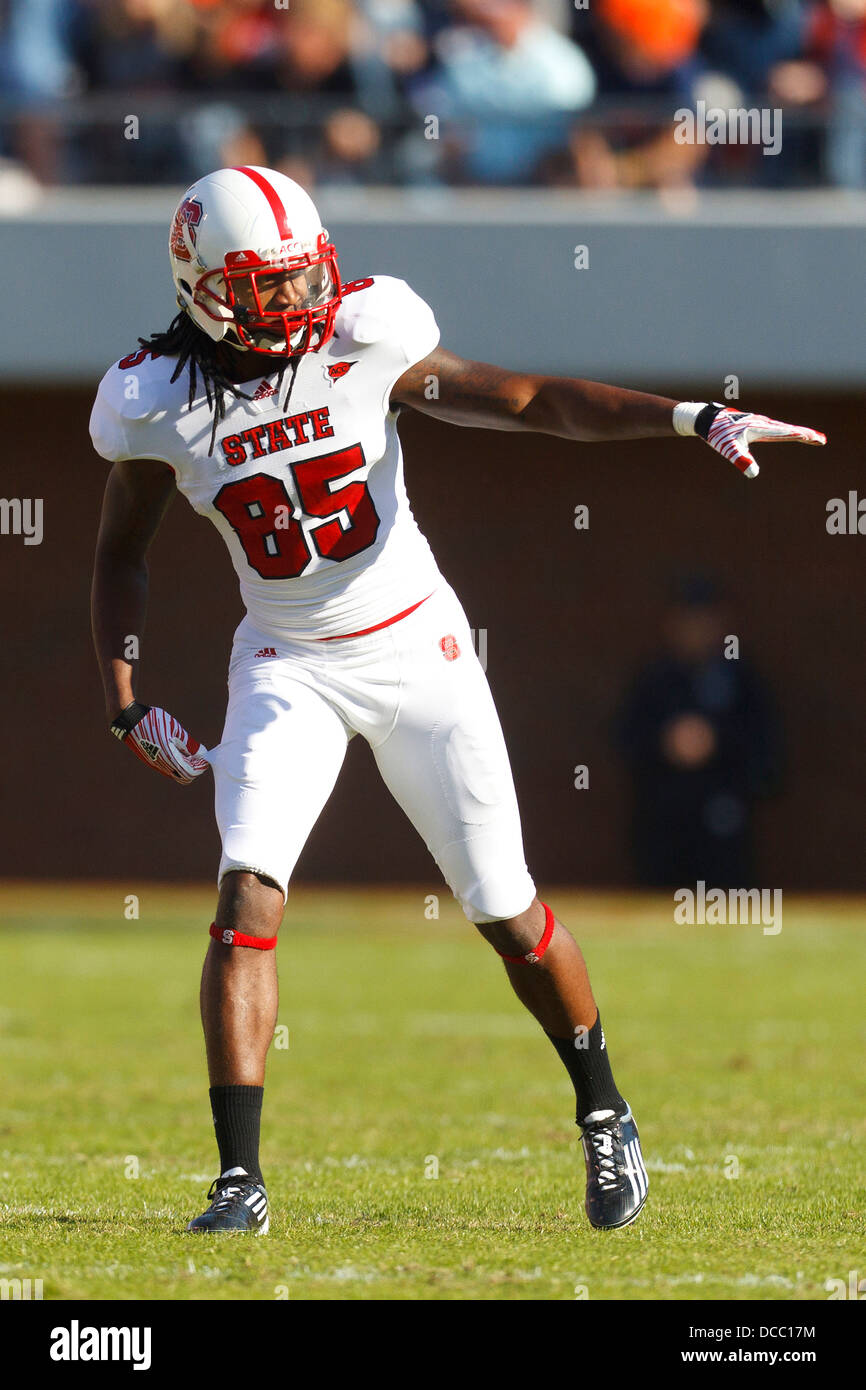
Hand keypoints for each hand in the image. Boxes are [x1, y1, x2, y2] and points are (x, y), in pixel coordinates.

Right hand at [110, 701, 209, 784]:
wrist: (129, 720)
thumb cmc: (152, 721)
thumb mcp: (174, 728)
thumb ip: (189, 742)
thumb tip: (201, 753)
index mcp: (169, 758)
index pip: (190, 773)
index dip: (200, 767)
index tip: (205, 757)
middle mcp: (161, 765)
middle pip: (184, 778)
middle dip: (194, 768)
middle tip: (198, 756)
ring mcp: (154, 764)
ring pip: (175, 774)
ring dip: (185, 766)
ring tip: (189, 751)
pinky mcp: (150, 760)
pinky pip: (167, 769)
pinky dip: (176, 764)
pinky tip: (178, 750)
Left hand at [696, 404, 825, 478]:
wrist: (707, 420)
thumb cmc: (717, 434)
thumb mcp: (729, 449)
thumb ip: (740, 459)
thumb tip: (753, 473)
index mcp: (761, 428)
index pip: (786, 433)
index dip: (802, 436)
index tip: (817, 439)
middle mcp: (763, 423)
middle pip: (789, 429)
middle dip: (806, 434)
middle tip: (822, 439)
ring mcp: (760, 423)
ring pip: (784, 428)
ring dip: (799, 432)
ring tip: (811, 437)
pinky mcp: (755, 424)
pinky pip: (776, 428)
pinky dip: (787, 431)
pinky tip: (790, 434)